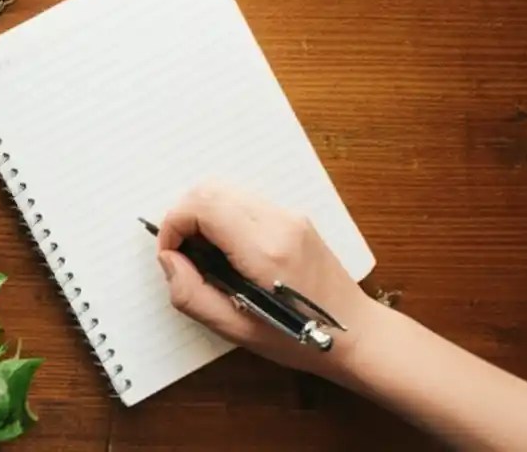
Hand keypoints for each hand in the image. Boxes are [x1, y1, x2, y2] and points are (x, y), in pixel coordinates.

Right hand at [156, 184, 377, 377]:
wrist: (358, 333)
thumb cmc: (301, 339)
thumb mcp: (236, 328)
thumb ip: (191, 294)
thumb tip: (168, 260)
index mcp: (264, 249)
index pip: (201, 206)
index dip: (172, 225)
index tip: (170, 255)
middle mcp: (278, 222)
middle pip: (210, 189)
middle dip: (184, 216)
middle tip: (184, 254)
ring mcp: (289, 216)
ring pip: (225, 191)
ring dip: (203, 216)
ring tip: (206, 256)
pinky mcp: (294, 218)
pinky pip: (244, 202)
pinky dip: (223, 217)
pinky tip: (228, 252)